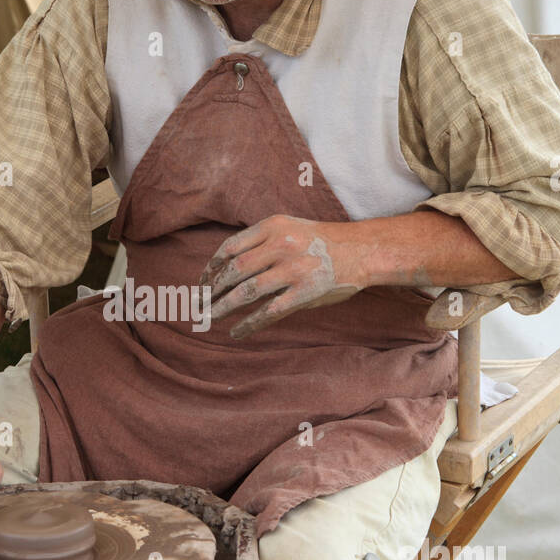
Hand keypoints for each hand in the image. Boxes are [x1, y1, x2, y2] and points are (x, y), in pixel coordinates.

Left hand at [198, 214, 366, 339]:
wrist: (361, 250)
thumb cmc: (322, 242)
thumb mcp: (289, 228)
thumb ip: (261, 242)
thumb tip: (226, 267)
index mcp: (272, 227)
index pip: (230, 248)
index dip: (211, 268)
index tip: (201, 282)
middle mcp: (280, 246)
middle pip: (233, 271)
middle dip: (211, 290)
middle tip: (198, 304)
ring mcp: (293, 270)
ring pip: (246, 292)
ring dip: (223, 308)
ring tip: (210, 318)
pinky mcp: (305, 293)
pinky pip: (268, 312)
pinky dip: (248, 324)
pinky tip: (236, 332)